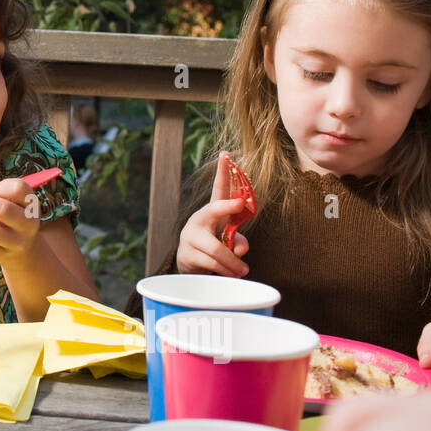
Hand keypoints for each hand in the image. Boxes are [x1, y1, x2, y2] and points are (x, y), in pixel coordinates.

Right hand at [175, 152, 250, 275]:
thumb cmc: (216, 250)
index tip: (227, 155)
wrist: (192, 269)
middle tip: (240, 203)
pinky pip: (211, 263)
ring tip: (243, 271)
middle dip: (227, 206)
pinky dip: (225, 271)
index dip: (222, 171)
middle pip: (213, 209)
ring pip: (216, 247)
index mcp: (212, 213)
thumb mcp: (230, 242)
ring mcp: (191, 237)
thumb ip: (238, 240)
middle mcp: (199, 220)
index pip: (218, 189)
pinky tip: (231, 276)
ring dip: (233, 262)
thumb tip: (239, 249)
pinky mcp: (187, 255)